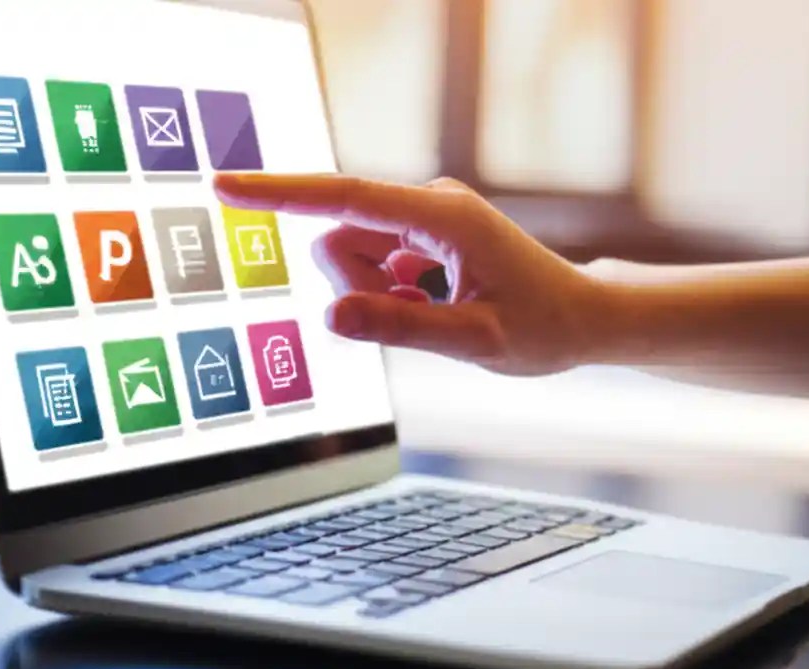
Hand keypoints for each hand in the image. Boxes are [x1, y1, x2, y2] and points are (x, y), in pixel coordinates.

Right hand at [214, 174, 609, 375]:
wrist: (584, 319)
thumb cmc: (544, 328)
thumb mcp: (474, 339)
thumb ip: (401, 327)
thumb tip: (331, 314)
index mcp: (442, 215)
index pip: (344, 198)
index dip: (280, 194)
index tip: (224, 188)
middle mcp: (429, 205)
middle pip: (342, 240)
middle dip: (357, 287)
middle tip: (419, 314)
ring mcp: (425, 219)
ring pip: (353, 256)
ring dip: (377, 295)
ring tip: (435, 312)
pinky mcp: (424, 236)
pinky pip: (375, 265)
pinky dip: (392, 295)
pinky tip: (437, 307)